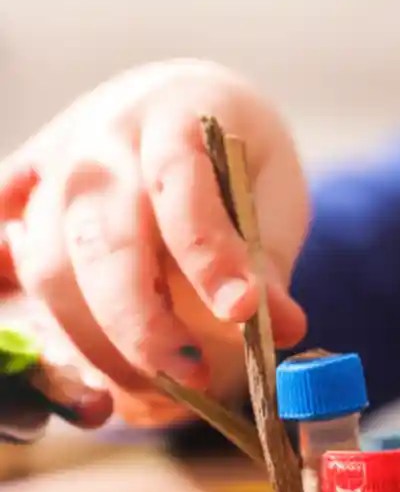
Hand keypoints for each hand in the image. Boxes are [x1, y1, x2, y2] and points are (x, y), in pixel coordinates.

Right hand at [0, 60, 310, 424]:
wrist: (181, 102)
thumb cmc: (237, 159)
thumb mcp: (274, 193)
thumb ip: (271, 258)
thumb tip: (281, 328)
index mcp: (176, 114)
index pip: (181, 187)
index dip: (209, 255)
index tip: (242, 313)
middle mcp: (101, 138)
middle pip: (102, 240)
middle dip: (142, 322)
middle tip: (193, 379)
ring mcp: (52, 168)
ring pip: (48, 267)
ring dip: (96, 341)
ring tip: (155, 388)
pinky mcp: (23, 198)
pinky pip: (6, 263)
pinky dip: (29, 316)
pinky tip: (75, 363)